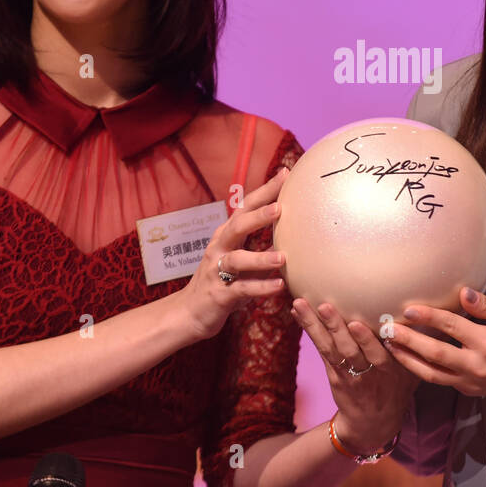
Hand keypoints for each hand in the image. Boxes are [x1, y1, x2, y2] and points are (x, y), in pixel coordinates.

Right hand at [180, 167, 291, 341]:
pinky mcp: (220, 294)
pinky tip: (279, 286)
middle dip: (258, 216)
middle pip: (237, 226)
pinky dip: (261, 287)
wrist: (191, 312)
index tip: (286, 174)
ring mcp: (217, 270)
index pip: (246, 207)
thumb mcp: (242, 259)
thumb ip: (263, 246)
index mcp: (227, 235)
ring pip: (238, 260)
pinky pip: (242, 289)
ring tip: (283, 257)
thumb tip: (293, 232)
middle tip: (280, 208)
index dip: (265, 191)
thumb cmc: (223, 281)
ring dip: (261, 258)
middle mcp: (220, 248)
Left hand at [290, 298, 419, 453]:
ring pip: (329, 348)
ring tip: (301, 305)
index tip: (357, 323)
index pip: (376, 354)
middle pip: (348, 349)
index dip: (366, 340)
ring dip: (314, 325)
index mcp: (388, 370)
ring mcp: (346, 374)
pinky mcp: (333, 373)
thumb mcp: (414, 374)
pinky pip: (320, 349)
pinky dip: (309, 330)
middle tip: (324, 306)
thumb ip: (421, 346)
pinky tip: (298, 313)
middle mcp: (366, 372)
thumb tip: (440, 319)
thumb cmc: (397, 390)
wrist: (373, 424)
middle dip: (336, 327)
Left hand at [384, 287, 485, 396]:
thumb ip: (484, 305)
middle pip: (435, 353)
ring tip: (389, 347)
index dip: (429, 317)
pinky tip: (408, 358)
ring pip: (431, 373)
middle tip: (387, 330)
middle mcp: (476, 365)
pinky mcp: (468, 391)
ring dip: (408, 360)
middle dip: (409, 341)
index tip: (408, 309)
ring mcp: (470, 382)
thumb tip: (462, 292)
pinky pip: (440, 380)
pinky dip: (422, 370)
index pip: (452, 327)